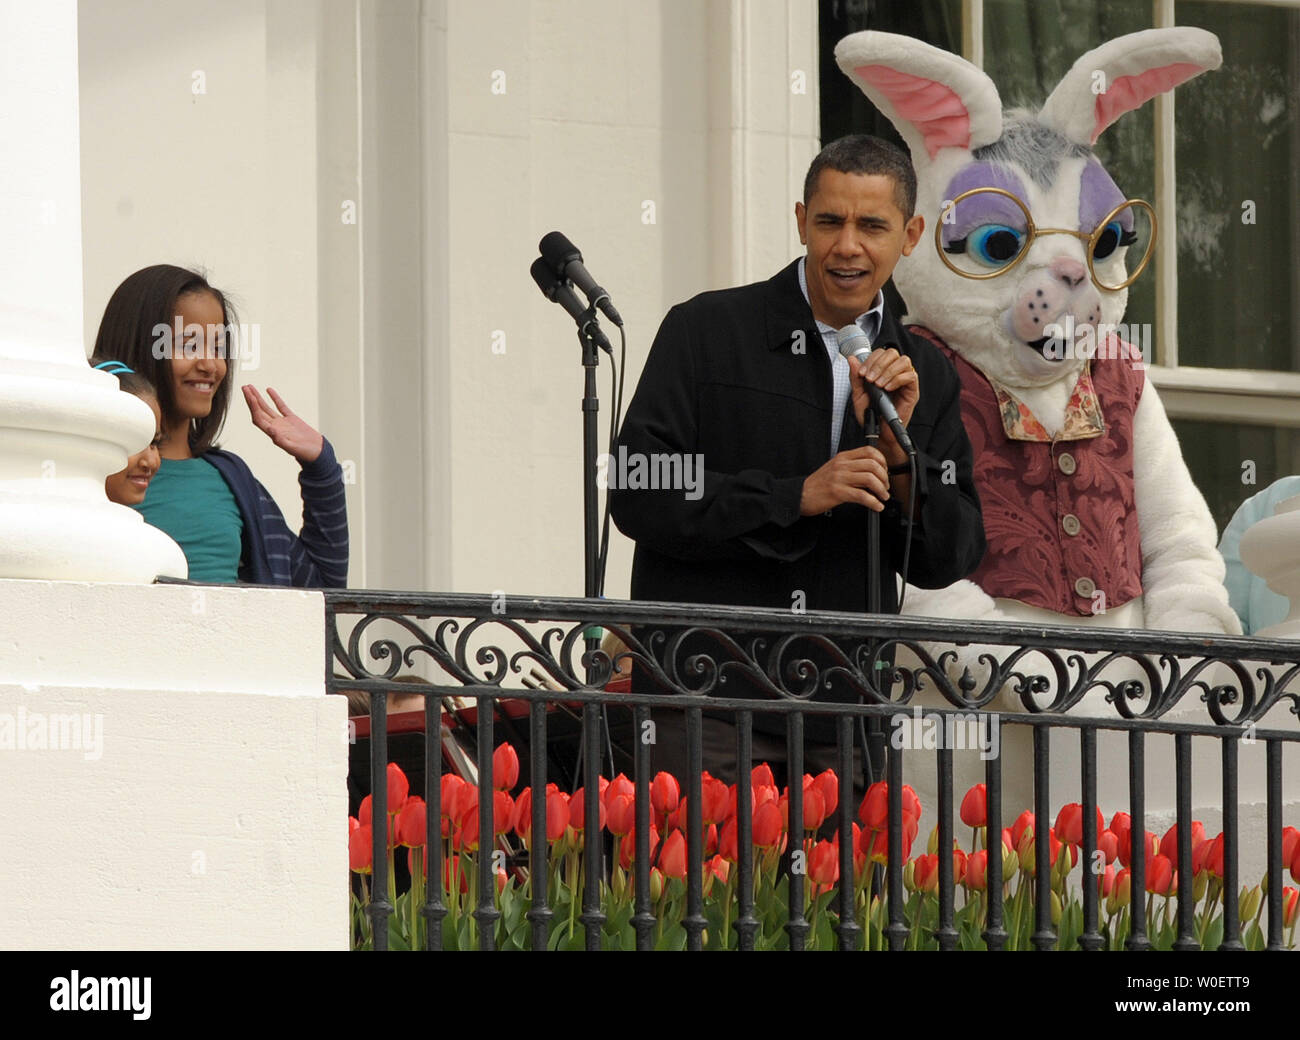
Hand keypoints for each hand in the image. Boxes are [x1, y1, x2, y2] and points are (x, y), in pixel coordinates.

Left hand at [242, 385, 323, 462]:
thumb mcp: (292, 447)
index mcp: (273, 434)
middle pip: (259, 411)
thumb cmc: (305, 453)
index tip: (250, 396)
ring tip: (250, 387)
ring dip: (258, 397)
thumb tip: (270, 429)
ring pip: (267, 408)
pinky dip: (275, 398)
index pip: (259, 418)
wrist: (317, 452)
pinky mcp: (292, 419)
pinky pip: (281, 406)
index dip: (254, 407)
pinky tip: (269, 390)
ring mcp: (283, 422)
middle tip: (245, 387)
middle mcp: (275, 427)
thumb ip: (280, 439)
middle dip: (251, 399)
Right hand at [800, 445, 890, 514]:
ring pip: (870, 479)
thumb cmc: (817, 485)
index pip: (869, 451)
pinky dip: (873, 502)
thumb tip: (872, 474)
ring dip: (881, 490)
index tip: (885, 471)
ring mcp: (839, 478)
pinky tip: (876, 506)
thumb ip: (851, 467)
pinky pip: (862, 496)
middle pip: (873, 465)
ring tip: (882, 497)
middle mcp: (842, 465)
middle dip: (884, 478)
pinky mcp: (838, 492)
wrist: (800, 495)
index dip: (882, 461)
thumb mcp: (834, 468)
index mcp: (842, 457)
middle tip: (885, 487)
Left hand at [851, 348, 918, 463]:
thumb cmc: (871, 414)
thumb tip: (852, 359)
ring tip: (879, 385)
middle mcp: (895, 372)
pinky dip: (897, 380)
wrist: (879, 432)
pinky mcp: (912, 390)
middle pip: (892, 352)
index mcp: (882, 370)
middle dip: (878, 364)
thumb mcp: (859, 394)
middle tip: (870, 379)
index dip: (871, 359)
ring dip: (888, 371)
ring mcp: (905, 380)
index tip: (862, 373)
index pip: (880, 353)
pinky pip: (910, 376)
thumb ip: (856, 377)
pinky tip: (888, 389)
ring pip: (903, 361)